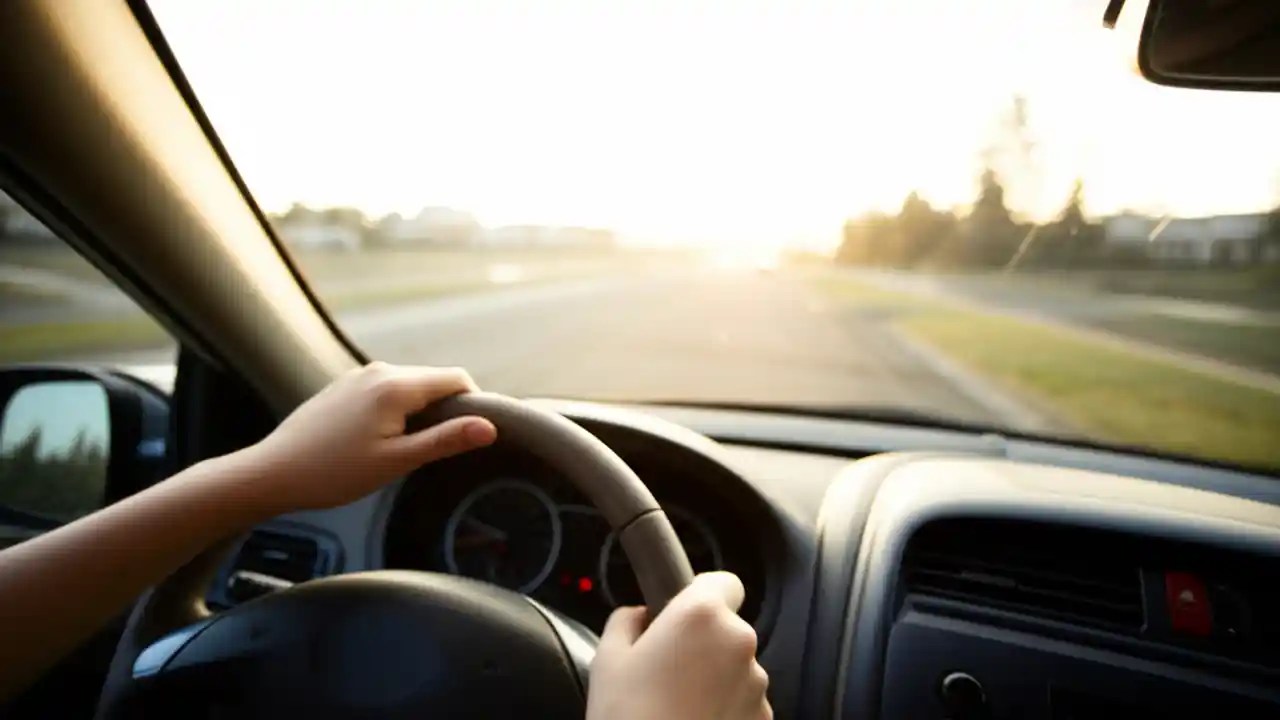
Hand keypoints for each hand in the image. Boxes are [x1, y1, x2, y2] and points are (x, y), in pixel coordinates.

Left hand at [247, 362, 496, 511]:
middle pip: (434, 381)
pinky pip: (386, 390)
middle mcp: (379, 370)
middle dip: (446, 410)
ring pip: (410, 386)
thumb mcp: (397, 461)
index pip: (457, 379)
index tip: (471, 437)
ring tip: (405, 450)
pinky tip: (379, 441)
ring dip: (420, 411)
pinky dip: (397, 410)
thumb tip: (490, 427)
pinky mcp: (345, 386)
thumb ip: (445, 440)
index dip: (474, 405)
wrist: (274, 471)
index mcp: (396, 385)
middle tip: (438, 451)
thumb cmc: (334, 472)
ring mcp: (359, 376)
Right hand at [588, 572, 770, 719]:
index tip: (681, 612)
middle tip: (667, 668)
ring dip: (715, 677)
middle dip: (703, 642)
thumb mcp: (608, 658)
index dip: (702, 593)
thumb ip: (628, 620)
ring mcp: (756, 685)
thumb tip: (642, 616)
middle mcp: (738, 643)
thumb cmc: (626, 717)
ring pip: (736, 666)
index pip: (724, 580)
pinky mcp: (763, 719)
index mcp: (702, 615)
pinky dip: (725, 708)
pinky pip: (743, 701)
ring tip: (677, 703)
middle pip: (728, 628)